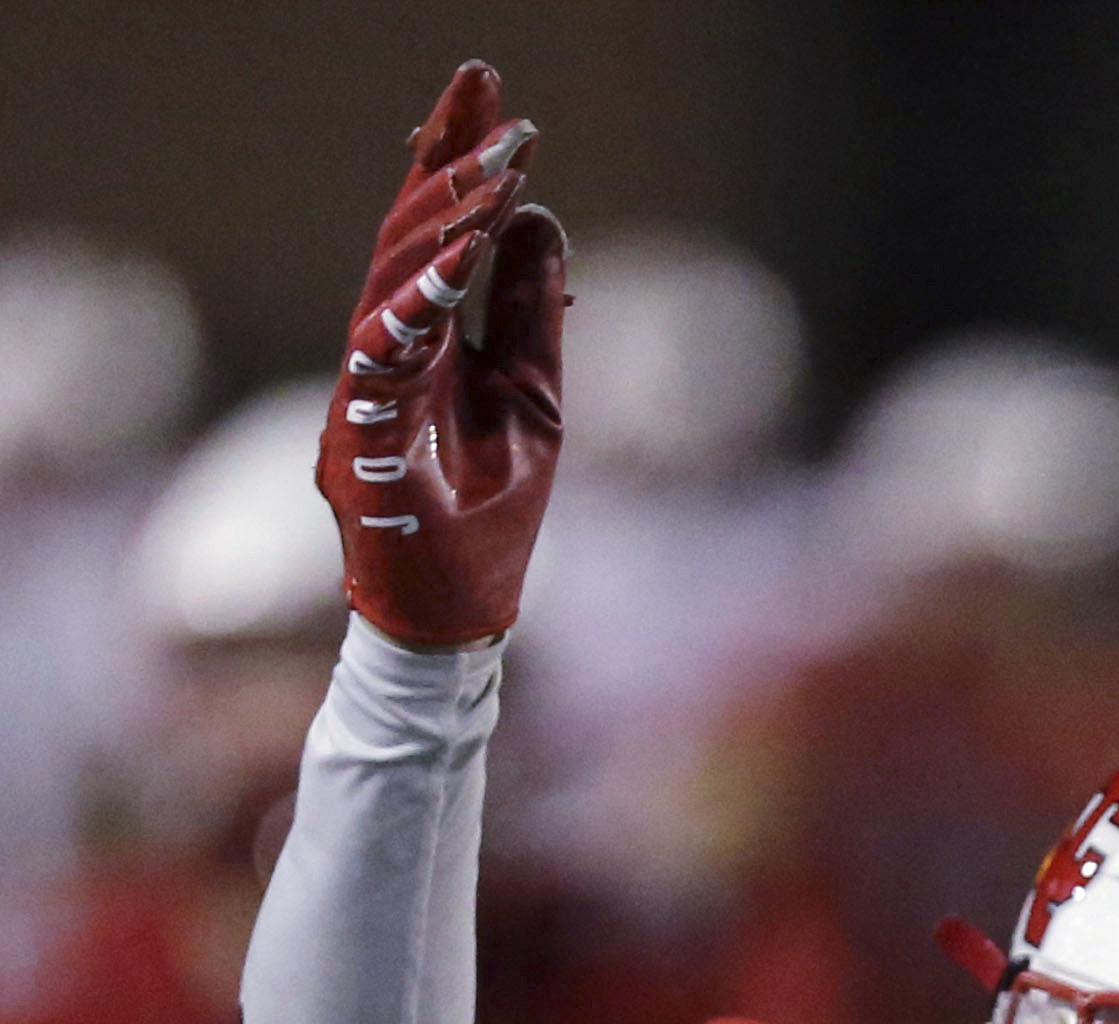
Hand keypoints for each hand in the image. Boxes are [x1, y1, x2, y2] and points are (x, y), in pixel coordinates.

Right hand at [320, 64, 564, 645]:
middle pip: (407, 237)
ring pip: (392, 284)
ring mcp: (365, 393)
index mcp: (427, 346)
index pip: (439, 237)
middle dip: (446, 160)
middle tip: (482, 87)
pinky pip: (382, 359)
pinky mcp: (362, 438)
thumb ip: (528, 316)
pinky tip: (449, 261)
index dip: (462, 165)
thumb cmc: (486, 523)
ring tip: (489, 163)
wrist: (454, 623)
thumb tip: (538, 217)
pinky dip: (414, 308)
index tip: (496, 101)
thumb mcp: (532, 402)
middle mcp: (386, 355)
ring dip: (442, 221)